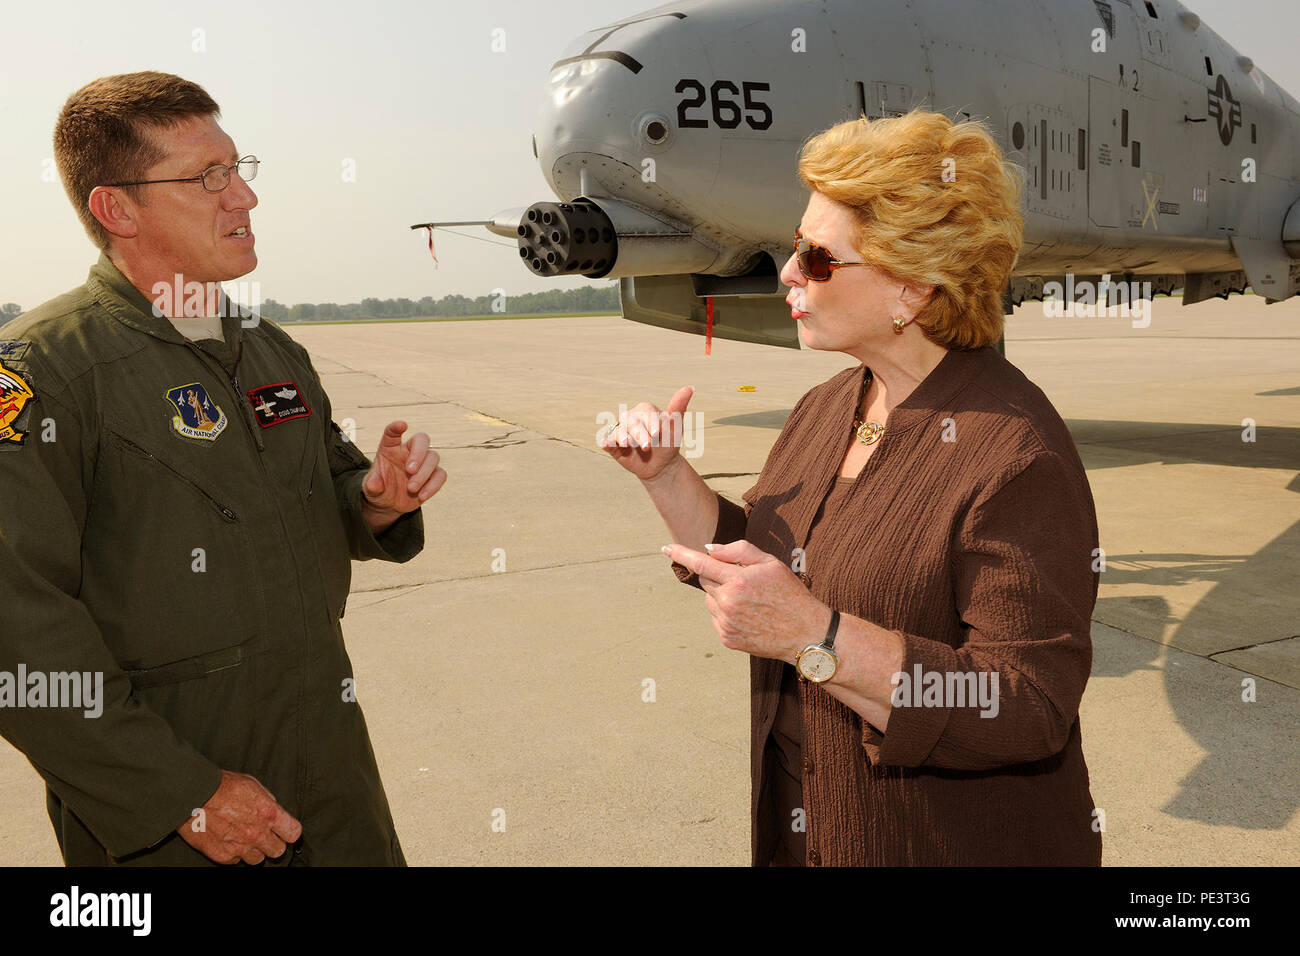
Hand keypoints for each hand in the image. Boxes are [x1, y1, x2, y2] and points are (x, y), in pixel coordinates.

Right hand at [176, 770, 302, 864]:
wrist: (192, 796)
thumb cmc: (221, 786)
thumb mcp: (252, 784)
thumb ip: (268, 800)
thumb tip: (274, 809)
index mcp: (268, 813)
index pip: (294, 833)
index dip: (289, 831)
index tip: (284, 830)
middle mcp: (257, 833)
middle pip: (278, 851)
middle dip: (273, 843)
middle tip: (264, 835)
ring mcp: (240, 847)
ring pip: (257, 859)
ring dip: (253, 850)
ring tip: (243, 837)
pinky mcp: (223, 856)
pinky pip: (236, 860)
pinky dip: (234, 853)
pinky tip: (228, 839)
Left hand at [361, 421, 446, 520]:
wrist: (389, 504)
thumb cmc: (379, 490)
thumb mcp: (370, 489)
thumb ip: (372, 485)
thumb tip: (374, 485)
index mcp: (390, 448)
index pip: (392, 433)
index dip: (396, 427)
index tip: (402, 425)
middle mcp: (408, 452)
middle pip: (422, 439)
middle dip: (419, 453)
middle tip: (410, 470)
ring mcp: (422, 463)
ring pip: (433, 457)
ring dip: (424, 473)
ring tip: (411, 489)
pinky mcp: (432, 476)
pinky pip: (440, 475)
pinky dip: (433, 486)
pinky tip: (421, 496)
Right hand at [599, 385, 693, 481]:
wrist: (662, 465)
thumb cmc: (669, 443)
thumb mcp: (676, 427)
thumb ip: (678, 408)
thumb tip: (690, 387)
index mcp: (645, 411)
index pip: (646, 412)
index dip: (651, 422)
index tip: (657, 433)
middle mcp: (631, 419)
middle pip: (632, 422)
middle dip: (639, 433)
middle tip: (648, 446)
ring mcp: (621, 432)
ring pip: (619, 432)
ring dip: (622, 437)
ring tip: (628, 444)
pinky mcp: (614, 446)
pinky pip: (607, 442)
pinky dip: (606, 442)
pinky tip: (605, 444)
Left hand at [661, 539, 831, 663]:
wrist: (805, 633)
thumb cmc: (790, 593)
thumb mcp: (771, 563)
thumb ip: (739, 551)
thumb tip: (708, 549)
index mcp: (738, 580)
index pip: (701, 563)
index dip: (681, 554)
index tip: (665, 548)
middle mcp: (728, 602)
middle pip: (705, 581)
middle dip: (718, 576)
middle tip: (743, 581)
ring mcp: (726, 623)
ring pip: (709, 600)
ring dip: (721, 595)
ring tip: (750, 601)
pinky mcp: (726, 639)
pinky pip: (715, 618)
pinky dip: (725, 613)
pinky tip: (747, 615)